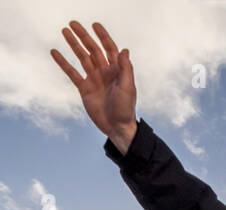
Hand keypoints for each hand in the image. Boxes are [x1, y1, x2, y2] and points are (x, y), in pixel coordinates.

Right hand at [51, 21, 137, 153]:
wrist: (116, 127)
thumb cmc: (126, 109)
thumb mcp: (128, 88)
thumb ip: (126, 69)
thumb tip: (124, 50)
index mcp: (117, 71)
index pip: (109, 49)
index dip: (103, 36)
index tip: (94, 25)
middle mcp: (105, 72)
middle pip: (93, 49)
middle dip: (84, 36)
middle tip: (73, 23)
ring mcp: (94, 79)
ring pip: (82, 57)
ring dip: (73, 45)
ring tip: (64, 31)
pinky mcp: (84, 88)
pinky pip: (72, 72)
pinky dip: (63, 63)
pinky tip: (55, 52)